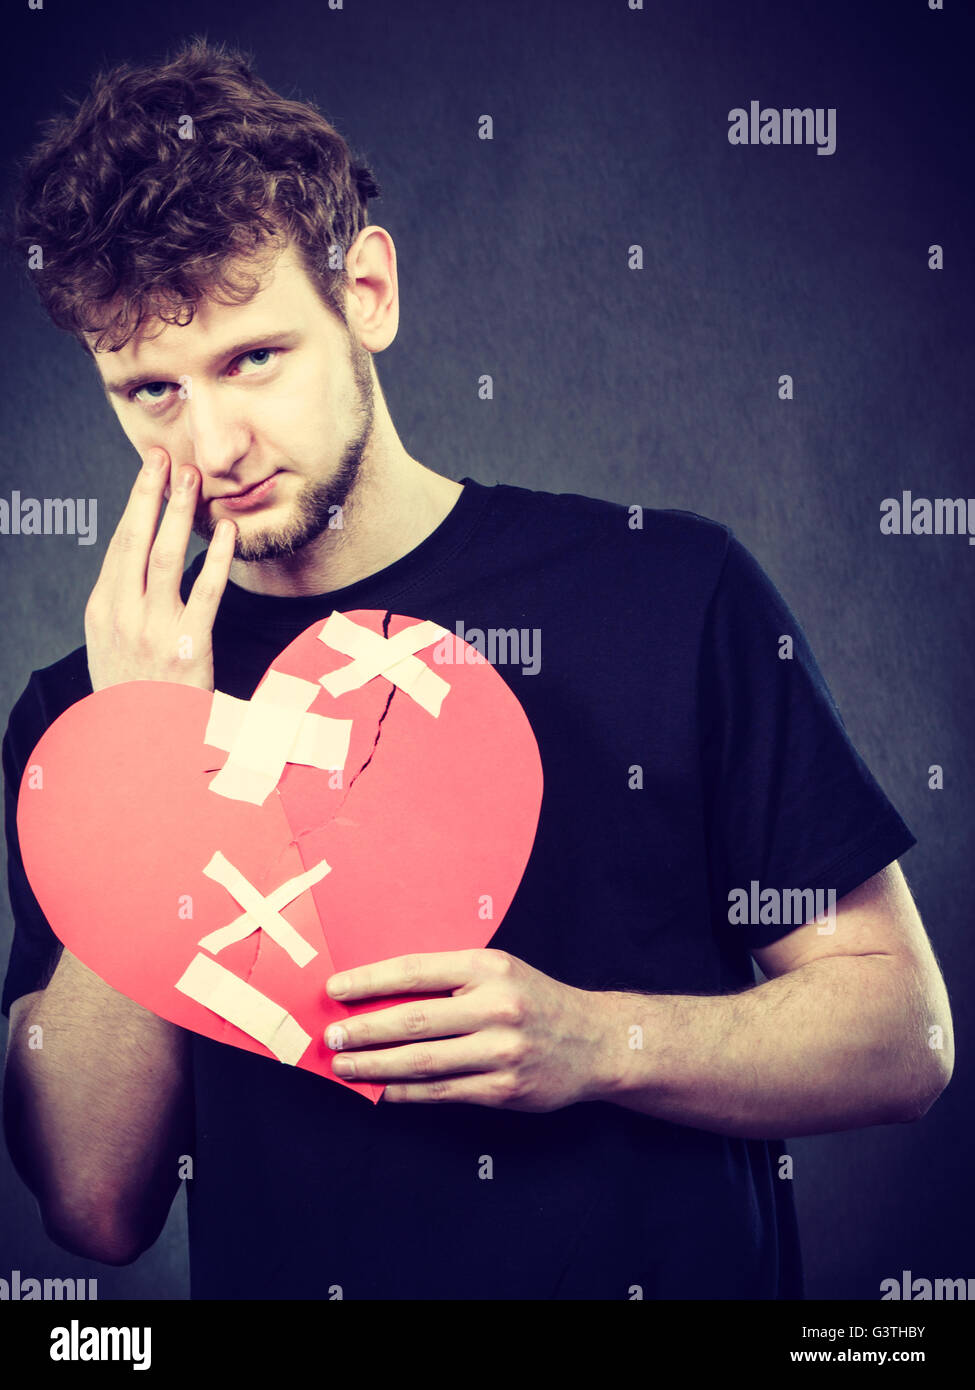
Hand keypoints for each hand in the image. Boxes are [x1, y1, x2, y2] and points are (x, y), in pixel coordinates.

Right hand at [84, 448, 235, 692]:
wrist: (139, 747)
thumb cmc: (132, 692)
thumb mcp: (112, 646)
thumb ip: (124, 604)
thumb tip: (139, 561)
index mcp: (102, 610)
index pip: (119, 544)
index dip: (136, 504)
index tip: (150, 472)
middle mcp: (123, 615)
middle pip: (135, 540)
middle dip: (150, 494)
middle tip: (166, 459)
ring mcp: (153, 630)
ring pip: (164, 557)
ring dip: (178, 514)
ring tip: (192, 481)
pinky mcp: (188, 647)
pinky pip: (204, 593)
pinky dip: (215, 558)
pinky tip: (226, 532)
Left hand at [324, 948, 614, 1109]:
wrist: (595, 1040)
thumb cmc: (533, 1000)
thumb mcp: (498, 972)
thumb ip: (447, 980)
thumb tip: (377, 996)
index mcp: (488, 966)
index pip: (415, 970)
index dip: (369, 981)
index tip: (334, 990)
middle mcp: (496, 1006)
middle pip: (413, 1019)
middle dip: (363, 1030)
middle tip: (330, 1038)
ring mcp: (502, 1050)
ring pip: (422, 1060)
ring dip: (375, 1066)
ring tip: (344, 1066)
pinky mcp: (505, 1088)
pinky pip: (442, 1091)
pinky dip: (405, 1092)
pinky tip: (381, 1090)